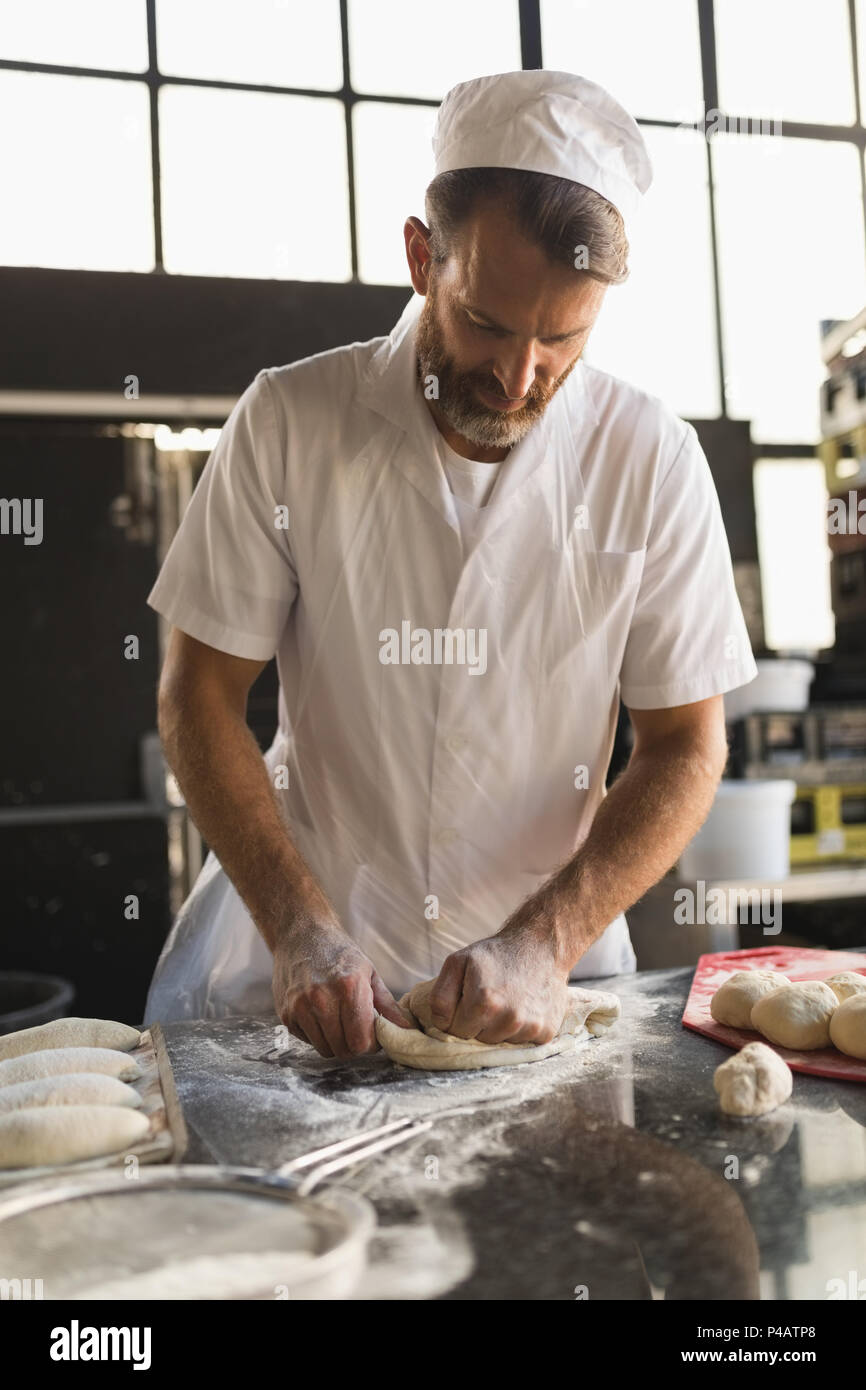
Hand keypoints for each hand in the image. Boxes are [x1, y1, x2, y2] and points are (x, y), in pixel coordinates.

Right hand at [272, 920, 410, 1057]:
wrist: (301, 934)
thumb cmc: (339, 953)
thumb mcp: (369, 972)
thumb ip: (387, 1005)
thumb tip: (407, 1030)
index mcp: (349, 987)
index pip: (361, 1042)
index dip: (370, 1043)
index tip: (371, 1033)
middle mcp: (322, 999)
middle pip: (344, 1050)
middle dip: (353, 1045)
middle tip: (355, 1028)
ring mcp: (300, 1007)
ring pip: (324, 1049)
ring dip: (335, 1042)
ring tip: (338, 1020)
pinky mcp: (285, 1013)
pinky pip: (307, 1041)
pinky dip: (316, 1035)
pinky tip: (319, 1014)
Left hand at [427, 930, 569, 1044]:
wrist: (541, 946)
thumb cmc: (495, 954)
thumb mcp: (458, 962)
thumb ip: (440, 996)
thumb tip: (440, 1025)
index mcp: (483, 1003)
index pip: (456, 1032)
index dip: (458, 1016)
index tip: (468, 999)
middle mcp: (509, 1019)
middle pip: (479, 1041)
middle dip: (479, 1024)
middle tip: (490, 998)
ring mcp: (530, 1027)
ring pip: (500, 1044)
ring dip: (499, 1028)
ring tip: (507, 1001)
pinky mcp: (546, 1032)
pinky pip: (522, 1045)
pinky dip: (519, 1031)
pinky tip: (523, 1008)